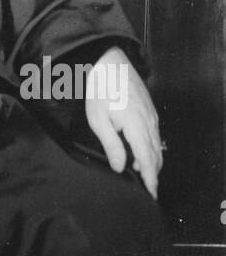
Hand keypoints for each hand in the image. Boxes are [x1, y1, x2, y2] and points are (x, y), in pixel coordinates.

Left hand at [84, 47, 163, 198]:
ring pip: (158, 145)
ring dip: (152, 161)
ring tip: (143, 174)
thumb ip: (111, 145)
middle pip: (156, 155)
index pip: (148, 159)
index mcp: (136, 126)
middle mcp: (149, 122)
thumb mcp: (98, 119)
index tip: (151, 194)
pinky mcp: (151, 110)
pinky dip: (152, 147)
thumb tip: (121, 168)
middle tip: (148, 189)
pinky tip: (141, 151)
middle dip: (153, 174)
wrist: (110, 62)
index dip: (150, 178)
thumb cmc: (100, 90)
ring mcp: (152, 115)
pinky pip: (156, 134)